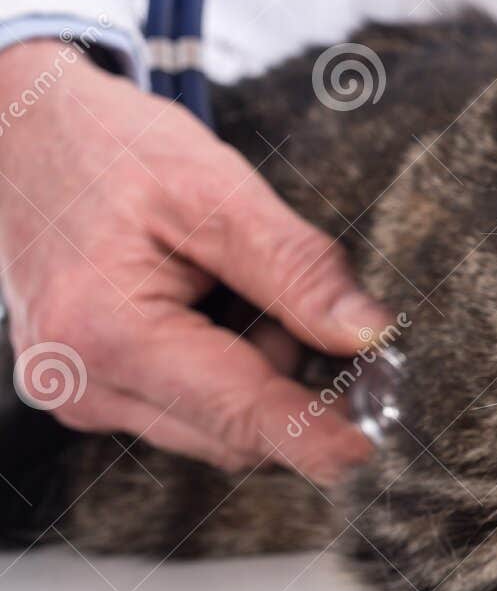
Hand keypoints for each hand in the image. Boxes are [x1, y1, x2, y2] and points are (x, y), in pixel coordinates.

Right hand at [0, 39, 386, 482]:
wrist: (24, 134)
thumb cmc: (110, 149)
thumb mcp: (219, 191)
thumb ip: (298, 271)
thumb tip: (368, 336)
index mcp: (104, 333)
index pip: (236, 410)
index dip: (310, 434)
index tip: (365, 455)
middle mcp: (81, 383)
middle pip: (234, 429)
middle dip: (287, 375)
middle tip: (304, 298)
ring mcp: (81, 394)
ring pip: (218, 422)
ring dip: (254, 364)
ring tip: (229, 280)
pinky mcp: (93, 390)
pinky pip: (191, 403)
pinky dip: (223, 361)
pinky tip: (207, 300)